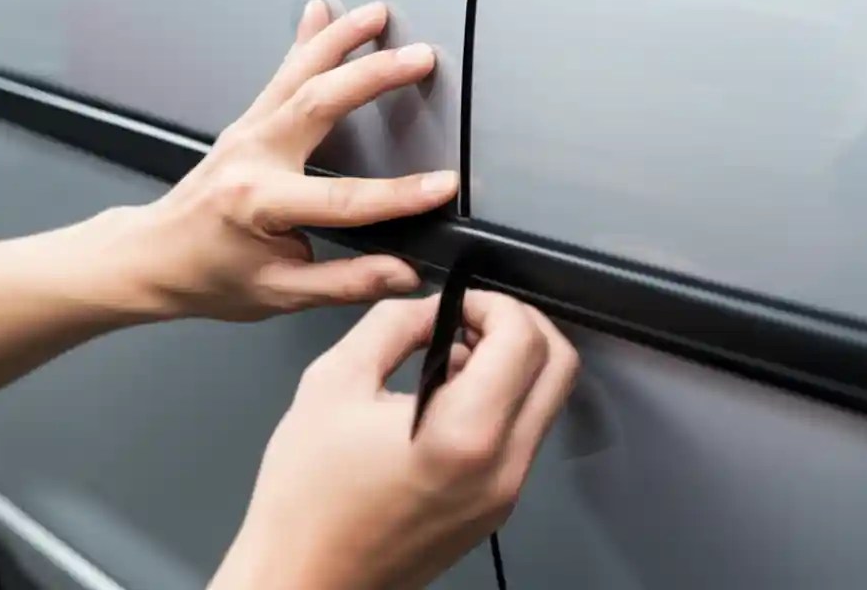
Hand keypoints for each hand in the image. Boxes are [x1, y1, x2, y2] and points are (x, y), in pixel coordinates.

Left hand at [106, 0, 457, 320]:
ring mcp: (247, 133)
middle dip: (373, 76)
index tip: (442, 185)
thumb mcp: (280, 294)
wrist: (151, 257)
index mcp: (260, 204)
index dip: (400, 194)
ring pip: (298, 75)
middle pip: (319, 104)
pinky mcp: (247, 124)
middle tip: (418, 59)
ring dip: (340, 39)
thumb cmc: (208, 278)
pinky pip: (281, 75)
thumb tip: (403, 274)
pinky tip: (320, 11)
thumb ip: (346, 282)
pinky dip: (305, 41)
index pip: (344, 198)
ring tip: (377, 15)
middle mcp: (251, 157)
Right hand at [210, 292, 580, 589]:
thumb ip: (393, 325)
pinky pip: (524, 436)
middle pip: (560, 368)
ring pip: (547, 402)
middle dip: (520, 327)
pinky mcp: (497, 509)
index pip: (525, 339)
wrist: (307, 579)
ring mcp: (506, 493)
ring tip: (451, 361)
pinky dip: (503, 402)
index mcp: (465, 432)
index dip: (495, 304)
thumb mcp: (333, 382)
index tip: (458, 304)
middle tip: (470, 320)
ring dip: (514, 365)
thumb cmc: (306, 495)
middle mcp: (502, 466)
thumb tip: (436, 307)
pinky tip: (447, 401)